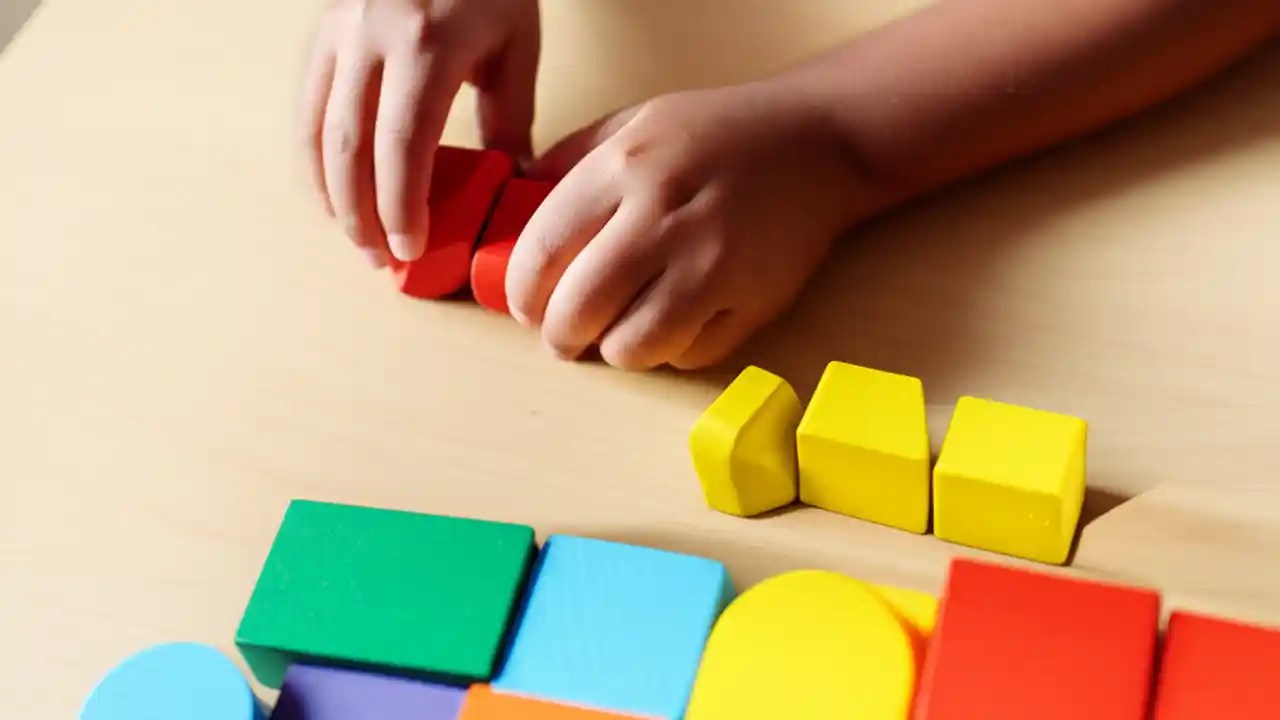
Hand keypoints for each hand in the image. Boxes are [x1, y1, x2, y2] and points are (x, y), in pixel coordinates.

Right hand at [302, 0, 539, 266]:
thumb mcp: (515, 46)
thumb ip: (509, 118)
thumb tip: (507, 186)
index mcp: (426, 47)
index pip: (402, 148)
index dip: (400, 208)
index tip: (411, 250)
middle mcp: (370, 40)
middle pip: (348, 148)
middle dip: (360, 214)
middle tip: (380, 259)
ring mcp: (338, 32)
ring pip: (314, 129)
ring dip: (329, 192)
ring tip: (351, 234)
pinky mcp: (323, 31)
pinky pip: (305, 104)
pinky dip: (312, 155)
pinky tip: (329, 187)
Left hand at [507, 81, 869, 370]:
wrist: (818, 143)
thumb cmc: (717, 134)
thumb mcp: (636, 124)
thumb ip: (570, 163)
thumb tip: (512, 210)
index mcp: (627, 166)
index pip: (542, 251)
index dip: (521, 292)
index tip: (524, 305)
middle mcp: (665, 216)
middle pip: (579, 310)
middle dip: (559, 336)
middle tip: (563, 337)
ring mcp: (713, 265)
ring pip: (631, 348)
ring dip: (615, 349)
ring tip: (620, 332)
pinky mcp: (752, 303)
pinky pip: (688, 356)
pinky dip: (671, 351)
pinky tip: (675, 323)